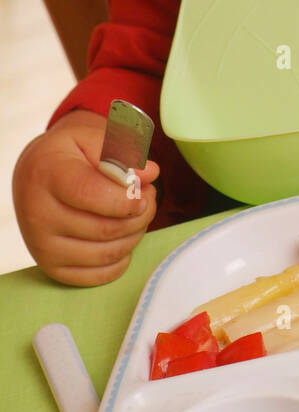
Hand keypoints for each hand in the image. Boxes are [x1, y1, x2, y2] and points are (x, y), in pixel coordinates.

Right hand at [12, 109, 160, 285]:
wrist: (38, 173)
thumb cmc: (72, 152)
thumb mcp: (95, 136)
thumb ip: (124, 150)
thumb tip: (148, 175)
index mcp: (47, 174)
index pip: (91, 194)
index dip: (127, 198)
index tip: (143, 192)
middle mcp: (38, 214)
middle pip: (106, 228)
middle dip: (140, 214)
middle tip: (147, 197)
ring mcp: (42, 245)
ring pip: (107, 253)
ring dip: (135, 234)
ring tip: (136, 212)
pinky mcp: (51, 267)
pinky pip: (100, 275)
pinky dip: (122, 257)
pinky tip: (122, 235)